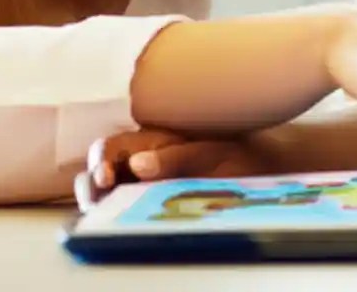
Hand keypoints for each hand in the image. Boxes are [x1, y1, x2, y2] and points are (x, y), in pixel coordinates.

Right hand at [74, 128, 274, 211]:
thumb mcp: (211, 152)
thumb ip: (175, 157)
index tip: (106, 177)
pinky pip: (126, 206)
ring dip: (99, 200)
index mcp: (152, 138)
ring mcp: (145, 181)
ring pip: (108, 190)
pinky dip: (116, 212)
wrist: (265, 168)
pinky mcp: (151, 201)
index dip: (101, 160)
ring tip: (102, 211)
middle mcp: (142, 159)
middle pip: (100, 168)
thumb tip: (137, 165)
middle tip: (98, 198)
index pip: (112, 147)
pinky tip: (118, 219)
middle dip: (91, 183)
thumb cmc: (239, 155)